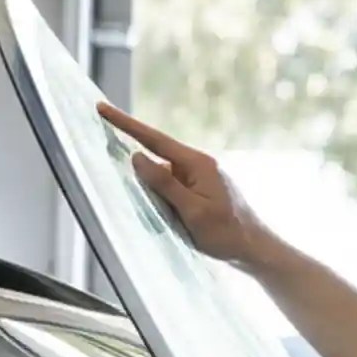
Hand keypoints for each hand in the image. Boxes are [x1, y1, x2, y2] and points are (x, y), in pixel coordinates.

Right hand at [95, 101, 285, 273]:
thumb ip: (164, 184)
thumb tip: (137, 157)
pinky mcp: (199, 191)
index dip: (126, 124)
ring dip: (153, 194)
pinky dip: (163, 201)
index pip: (154, 139)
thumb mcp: (192, 210)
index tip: (102, 108)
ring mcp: (199, 177)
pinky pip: (171, 190)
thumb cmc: (226, 231)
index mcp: (198, 164)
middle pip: (156, 158)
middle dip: (138, 169)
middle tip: (136, 181)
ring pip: (162, 178)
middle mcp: (198, 165)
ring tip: (173, 221)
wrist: (254, 248)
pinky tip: (172, 221)